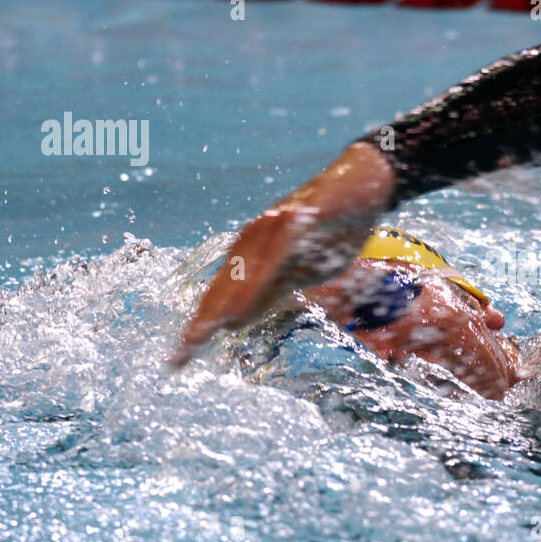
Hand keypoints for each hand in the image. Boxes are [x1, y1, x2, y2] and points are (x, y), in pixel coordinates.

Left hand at [170, 141, 394, 365]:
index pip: (220, 295)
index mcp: (251, 254)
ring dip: (220, 307)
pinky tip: (244, 302)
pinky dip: (255, 282)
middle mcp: (254, 240)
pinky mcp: (297, 221)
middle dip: (200, 324)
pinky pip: (273, 257)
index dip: (201, 325)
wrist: (363, 183)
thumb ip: (268, 292)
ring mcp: (273, 229)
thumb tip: (234, 322)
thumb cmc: (332, 229)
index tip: (180, 358)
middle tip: (178, 358)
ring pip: (241, 274)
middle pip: (221, 288)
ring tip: (200, 337)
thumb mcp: (300, 270)